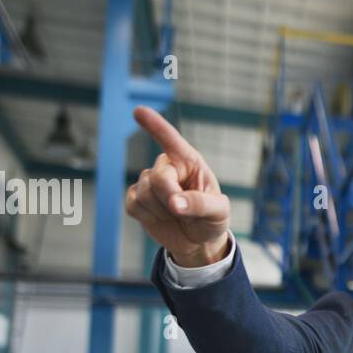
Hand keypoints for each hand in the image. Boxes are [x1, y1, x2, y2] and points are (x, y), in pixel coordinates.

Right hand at [126, 105, 230, 266]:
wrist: (197, 241)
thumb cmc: (212, 219)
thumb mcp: (218, 212)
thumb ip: (200, 204)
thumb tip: (175, 203)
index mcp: (189, 162)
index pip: (171, 140)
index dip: (155, 125)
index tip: (139, 112)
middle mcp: (168, 167)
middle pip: (157, 177)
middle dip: (169, 198)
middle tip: (183, 212)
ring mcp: (150, 181)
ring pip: (144, 194)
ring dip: (162, 212)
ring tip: (177, 215)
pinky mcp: (136, 198)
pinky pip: (133, 205)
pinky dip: (148, 217)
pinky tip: (161, 218)